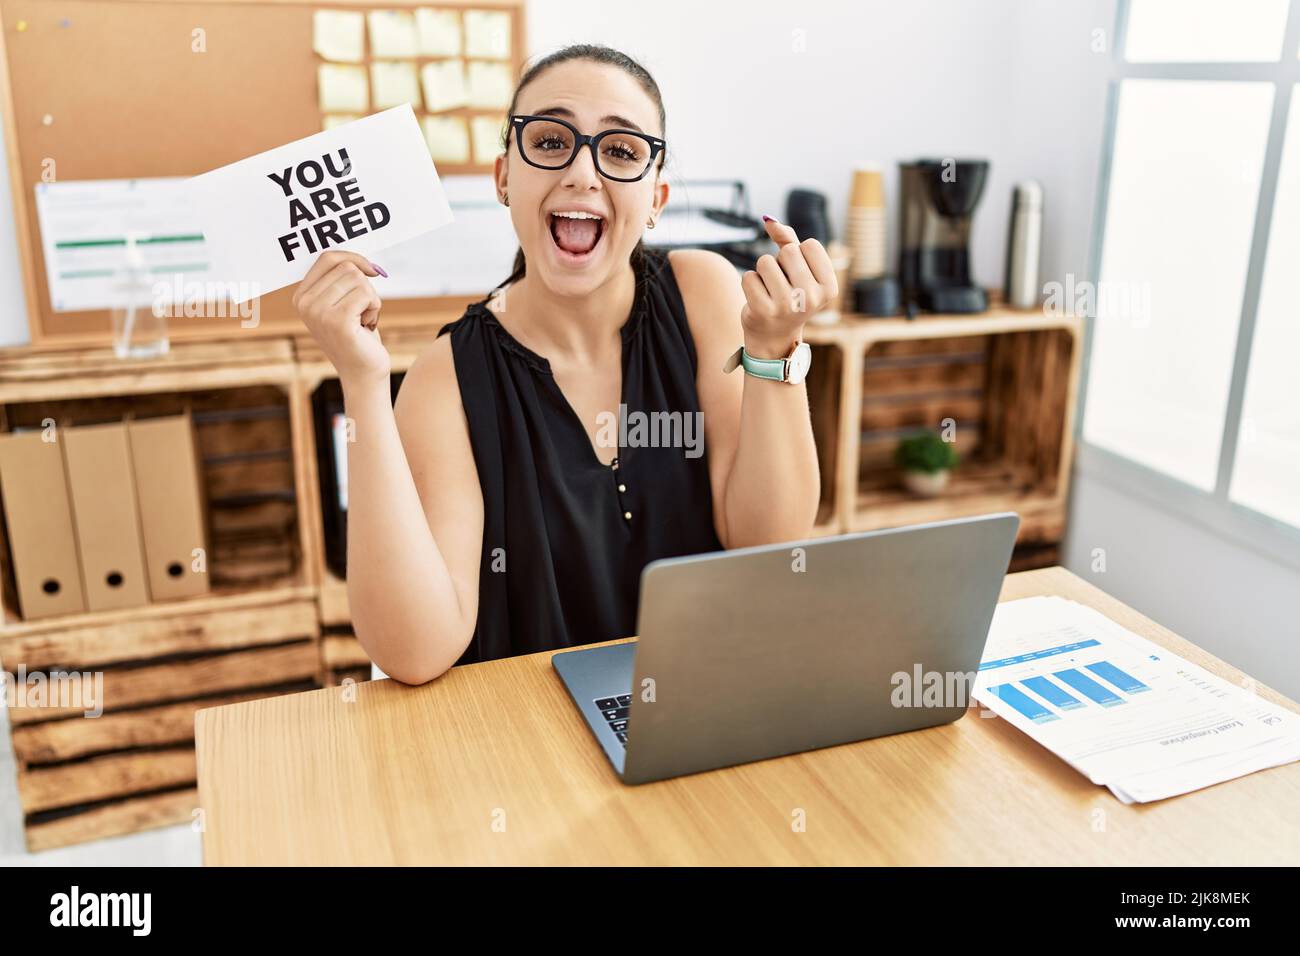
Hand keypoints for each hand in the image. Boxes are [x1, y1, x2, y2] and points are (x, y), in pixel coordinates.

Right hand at [292, 251, 389, 388]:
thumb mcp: (345, 302)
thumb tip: (362, 259)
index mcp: (301, 296)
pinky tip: (368, 325)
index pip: (328, 258)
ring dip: (371, 298)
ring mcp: (318, 312)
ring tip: (364, 320)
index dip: (354, 258)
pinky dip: (375, 307)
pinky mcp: (337, 320)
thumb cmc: (358, 336)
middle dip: (365, 286)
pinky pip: (366, 293)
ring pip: (358, 278)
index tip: (372, 270)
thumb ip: (343, 279)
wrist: (363, 373)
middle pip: (347, 267)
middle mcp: (305, 303)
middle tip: (363, 312)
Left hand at [740, 216, 838, 356]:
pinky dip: (749, 282)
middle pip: (789, 251)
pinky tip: (757, 299)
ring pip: (765, 261)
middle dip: (780, 261)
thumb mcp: (796, 267)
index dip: (799, 254)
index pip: (810, 245)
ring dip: (762, 271)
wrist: (773, 335)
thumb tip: (768, 219)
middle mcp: (812, 298)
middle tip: (781, 284)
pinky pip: (748, 276)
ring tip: (769, 290)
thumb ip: (788, 239)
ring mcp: (787, 306)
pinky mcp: (763, 311)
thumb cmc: (788, 294)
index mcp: (829, 287)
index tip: (799, 275)